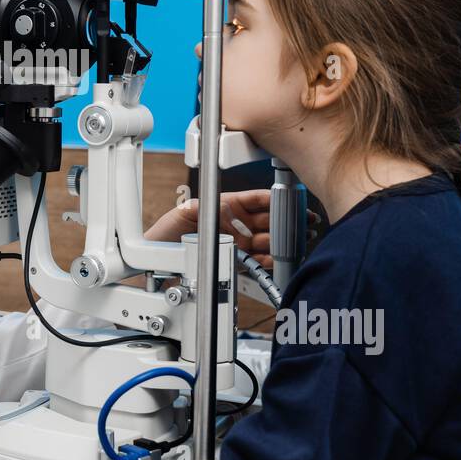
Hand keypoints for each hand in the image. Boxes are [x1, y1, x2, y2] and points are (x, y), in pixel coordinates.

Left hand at [144, 189, 318, 268]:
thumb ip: (205, 206)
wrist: (155, 258)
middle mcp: (235, 223)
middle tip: (305, 222)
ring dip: (283, 240)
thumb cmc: (167, 230)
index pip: (257, 199)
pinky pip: (257, 260)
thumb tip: (222, 208)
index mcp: (227, 205)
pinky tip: (280, 258)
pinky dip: (269, 260)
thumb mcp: (185, 211)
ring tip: (299, 240)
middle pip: (268, 220)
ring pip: (267, 240)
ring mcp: (237, 242)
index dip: (275, 199)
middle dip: (287, 219)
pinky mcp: (235, 260)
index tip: (291, 200)